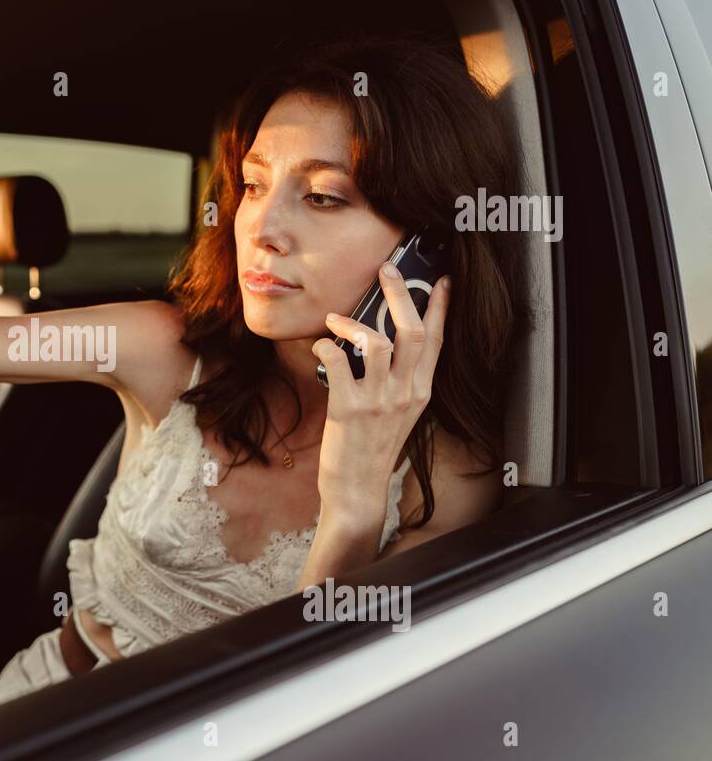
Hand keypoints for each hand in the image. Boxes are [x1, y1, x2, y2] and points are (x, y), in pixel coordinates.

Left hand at [311, 263, 449, 531]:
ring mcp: (378, 401)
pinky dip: (326, 346)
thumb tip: (386, 345)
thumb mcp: (398, 414)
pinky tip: (319, 345)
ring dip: (352, 323)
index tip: (441, 280)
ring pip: (378, 343)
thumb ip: (398, 382)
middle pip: (412, 332)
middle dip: (400, 294)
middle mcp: (405, 394)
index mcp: (420, 392)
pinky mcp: (348, 409)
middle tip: (386, 269)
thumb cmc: (372, 451)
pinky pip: (339, 362)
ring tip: (335, 320)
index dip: (440, 308)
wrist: (358, 491)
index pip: (436, 342)